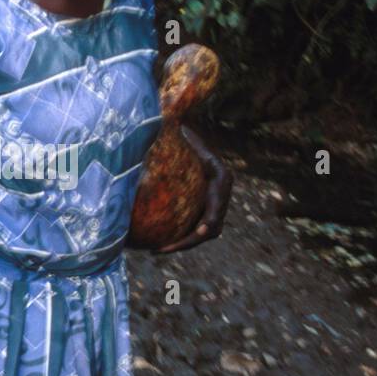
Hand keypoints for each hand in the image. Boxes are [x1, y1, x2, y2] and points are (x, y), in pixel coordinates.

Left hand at [155, 127, 232, 253]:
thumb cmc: (184, 133)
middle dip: (189, 241)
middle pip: (211, 227)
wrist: (189, 136)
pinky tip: (154, 242)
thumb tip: (174, 126)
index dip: (209, 222)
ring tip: (156, 249)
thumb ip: (183, 132)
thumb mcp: (186, 132)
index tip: (201, 231)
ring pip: (202, 233)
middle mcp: (221, 195)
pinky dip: (178, 237)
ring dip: (181, 244)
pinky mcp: (202, 210)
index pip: (217, 206)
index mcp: (221, 178)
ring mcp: (214, 205)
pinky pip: (192, 229)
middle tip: (163, 249)